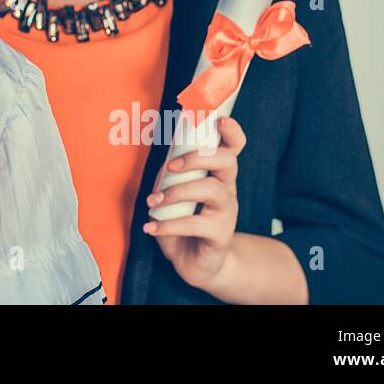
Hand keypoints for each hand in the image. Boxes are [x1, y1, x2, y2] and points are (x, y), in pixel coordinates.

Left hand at [142, 116, 246, 292]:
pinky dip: (167, 225)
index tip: (219, 119)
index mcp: (217, 176)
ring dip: (176, 192)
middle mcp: (227, 191)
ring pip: (211, 190)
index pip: (233, 148)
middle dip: (199, 157)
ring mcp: (227, 214)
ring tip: (153, 201)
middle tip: (171, 167)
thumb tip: (162, 157)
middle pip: (227, 162)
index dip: (231, 131)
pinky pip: (195, 224)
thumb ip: (171, 176)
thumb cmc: (184, 223)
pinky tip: (150, 227)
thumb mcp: (174, 196)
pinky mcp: (220, 235)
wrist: (197, 264)